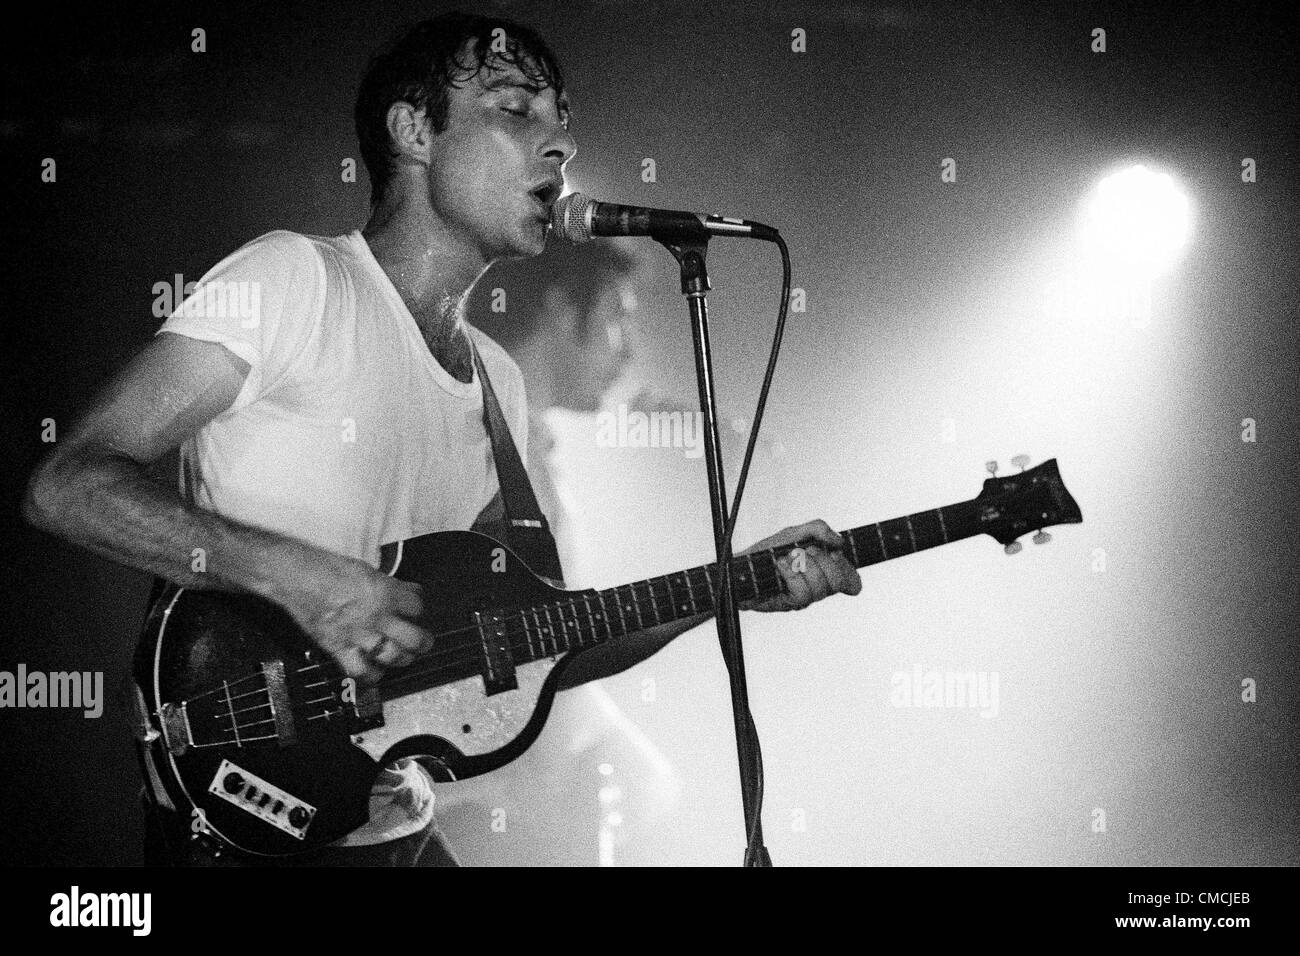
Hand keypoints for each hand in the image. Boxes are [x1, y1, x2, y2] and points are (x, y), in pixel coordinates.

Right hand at [280, 555, 434, 682]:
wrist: (295, 576)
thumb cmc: (326, 568)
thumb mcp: (366, 569)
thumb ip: (389, 585)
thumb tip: (406, 592)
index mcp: (385, 593)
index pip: (417, 606)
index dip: (419, 607)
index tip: (416, 608)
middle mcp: (376, 616)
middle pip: (413, 638)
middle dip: (423, 641)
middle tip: (424, 642)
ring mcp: (358, 635)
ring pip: (392, 657)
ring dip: (403, 658)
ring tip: (405, 656)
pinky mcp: (338, 648)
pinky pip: (360, 671)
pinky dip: (370, 675)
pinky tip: (376, 673)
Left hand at [739, 519, 861, 611]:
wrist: (740, 568)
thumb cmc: (767, 552)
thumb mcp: (793, 533)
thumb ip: (818, 529)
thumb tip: (839, 541)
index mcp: (823, 570)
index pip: (851, 580)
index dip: (848, 569)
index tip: (834, 553)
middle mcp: (818, 586)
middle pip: (839, 581)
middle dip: (823, 560)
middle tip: (806, 551)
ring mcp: (806, 597)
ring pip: (822, 588)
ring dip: (804, 566)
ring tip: (788, 558)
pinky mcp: (791, 603)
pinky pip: (804, 593)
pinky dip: (792, 575)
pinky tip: (781, 566)